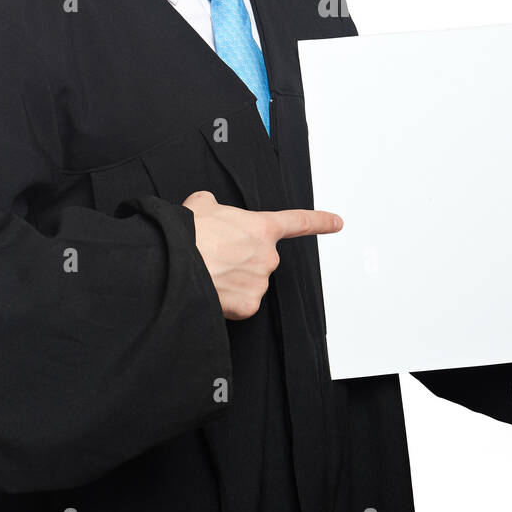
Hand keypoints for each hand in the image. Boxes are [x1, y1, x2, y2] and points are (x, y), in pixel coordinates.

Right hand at [182, 190, 343, 319]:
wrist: (175, 261)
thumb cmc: (189, 233)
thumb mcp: (202, 204)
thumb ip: (215, 206)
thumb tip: (209, 210)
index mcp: (262, 227)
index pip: (298, 222)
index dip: (320, 221)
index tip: (337, 223)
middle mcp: (268, 256)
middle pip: (260, 260)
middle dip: (240, 261)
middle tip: (215, 257)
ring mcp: (260, 282)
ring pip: (248, 284)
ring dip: (231, 281)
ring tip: (208, 272)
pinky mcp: (249, 306)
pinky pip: (240, 306)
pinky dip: (226, 302)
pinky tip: (211, 290)